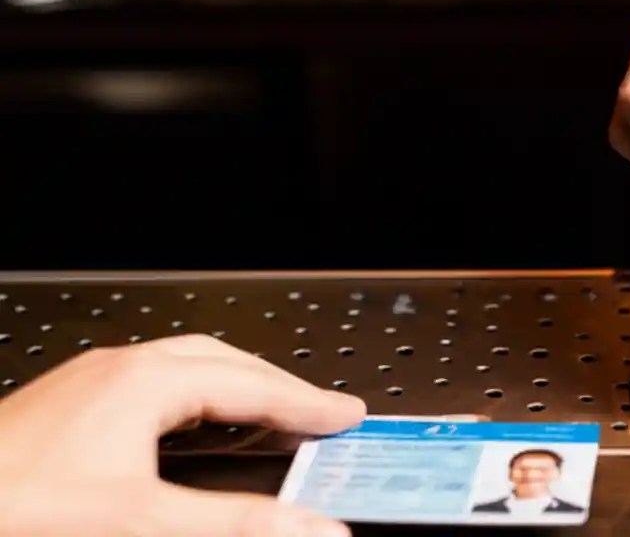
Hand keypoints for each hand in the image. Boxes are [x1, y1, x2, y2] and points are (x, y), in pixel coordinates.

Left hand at [0, 334, 366, 536]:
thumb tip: (310, 528)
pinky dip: (194, 402)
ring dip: (234, 389)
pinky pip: (151, 386)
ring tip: (268, 417)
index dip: (305, 403)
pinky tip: (189, 430)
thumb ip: (234, 526)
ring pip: (182, 369)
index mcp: (142, 383)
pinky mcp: (63, 409)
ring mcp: (85, 386)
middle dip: (276, 386)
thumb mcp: (140, 525)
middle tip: (319, 414)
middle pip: (220, 361)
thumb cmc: (15, 510)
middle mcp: (115, 372)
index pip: (251, 384)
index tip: (345, 415)